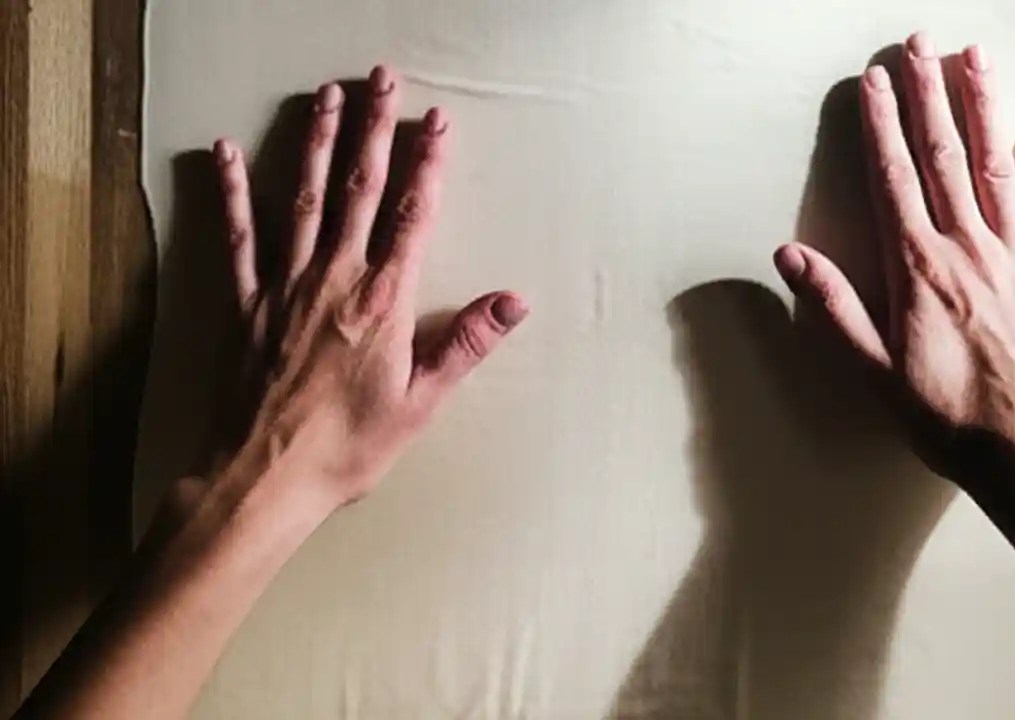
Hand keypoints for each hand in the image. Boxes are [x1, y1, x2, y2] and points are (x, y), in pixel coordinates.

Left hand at [213, 66, 526, 508]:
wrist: (265, 476)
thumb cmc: (348, 447)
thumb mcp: (422, 401)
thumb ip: (466, 343)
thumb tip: (514, 301)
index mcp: (383, 301)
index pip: (410, 216)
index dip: (426, 165)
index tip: (436, 122)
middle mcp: (334, 279)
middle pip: (357, 189)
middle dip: (373, 130)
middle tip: (380, 80)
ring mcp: (285, 286)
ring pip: (303, 198)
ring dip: (316, 142)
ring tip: (327, 96)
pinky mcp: (245, 304)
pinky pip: (238, 238)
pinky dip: (234, 193)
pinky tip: (229, 154)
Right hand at [774, 34, 1014, 494]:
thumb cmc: (946, 417)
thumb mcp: (872, 371)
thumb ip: (833, 306)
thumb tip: (789, 255)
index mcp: (918, 268)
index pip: (894, 179)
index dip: (880, 126)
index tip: (872, 81)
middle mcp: (967, 247)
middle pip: (942, 156)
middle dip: (927, 95)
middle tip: (919, 45)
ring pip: (994, 166)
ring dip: (982, 108)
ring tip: (973, 58)